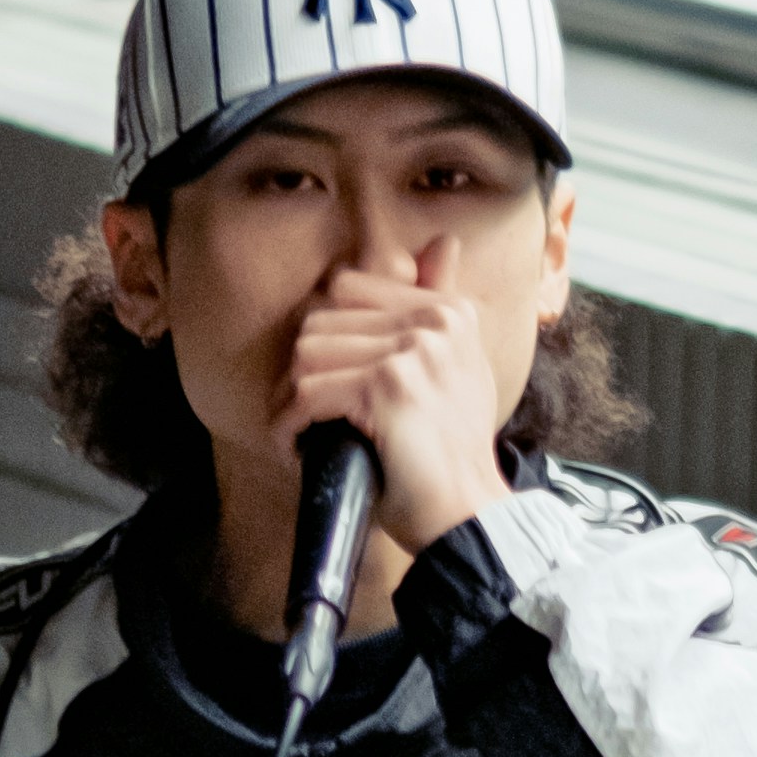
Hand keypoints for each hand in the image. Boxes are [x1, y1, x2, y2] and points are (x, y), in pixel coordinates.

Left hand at [282, 254, 511, 570]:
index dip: (324, 335)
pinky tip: (296, 447)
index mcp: (448, 311)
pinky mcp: (386, 387)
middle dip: (300, 372)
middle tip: (304, 414)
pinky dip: (289, 426)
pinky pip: (306, 394)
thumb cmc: (451, 456)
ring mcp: (411, 352)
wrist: (468, 514)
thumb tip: (443, 242)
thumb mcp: (459, 368)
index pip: (348, 287)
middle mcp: (434, 322)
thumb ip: (441, 304)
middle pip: (320, 321)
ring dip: (289, 401)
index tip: (325, 378)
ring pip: (307, 356)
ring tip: (301, 432)